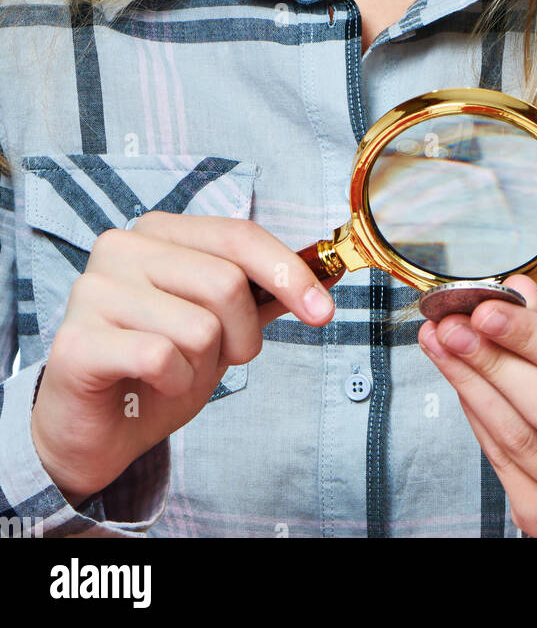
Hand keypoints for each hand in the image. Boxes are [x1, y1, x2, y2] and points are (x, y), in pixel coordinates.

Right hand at [31, 213, 334, 506]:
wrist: (95, 432)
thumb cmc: (158, 371)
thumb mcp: (223, 327)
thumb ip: (265, 295)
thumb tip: (330, 270)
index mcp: (159, 232)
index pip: (239, 236)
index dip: (289, 274)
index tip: (323, 312)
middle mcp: (122, 247)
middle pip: (226, 283)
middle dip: (239, 337)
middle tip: (212, 360)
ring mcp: (94, 289)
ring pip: (200, 326)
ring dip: (201, 368)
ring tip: (170, 374)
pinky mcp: (77, 340)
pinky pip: (162, 358)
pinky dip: (172, 384)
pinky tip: (148, 387)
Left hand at [417, 273, 536, 537]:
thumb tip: (516, 291)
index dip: (528, 335)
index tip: (483, 309)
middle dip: (491, 361)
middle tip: (451, 327)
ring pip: (519, 439)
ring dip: (472, 387)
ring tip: (442, 347)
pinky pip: (504, 465)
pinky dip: (478, 420)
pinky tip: (462, 387)